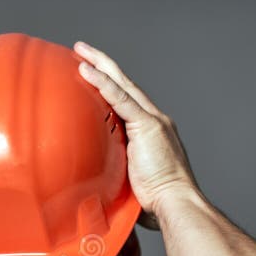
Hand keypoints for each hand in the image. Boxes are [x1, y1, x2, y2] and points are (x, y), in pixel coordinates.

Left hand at [74, 41, 196, 228]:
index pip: (126, 101)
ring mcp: (153, 121)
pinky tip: (86, 70)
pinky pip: (120, 99)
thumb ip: (116, 172)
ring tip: (80, 51)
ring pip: (122, 84)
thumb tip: (94, 184)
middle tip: (82, 50)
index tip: (91, 74)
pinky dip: (103, 83)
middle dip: (104, 65)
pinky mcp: (148, 126)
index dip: (110, 85)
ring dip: (100, 66)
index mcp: (151, 132)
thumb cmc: (156, 203)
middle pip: (125, 85)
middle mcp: (155, 120)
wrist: (175, 205)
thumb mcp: (130, 182)